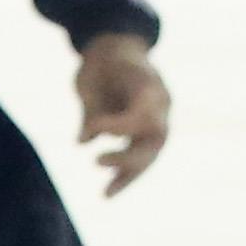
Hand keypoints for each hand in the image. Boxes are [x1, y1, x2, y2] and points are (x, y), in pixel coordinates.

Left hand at [73, 31, 168, 195]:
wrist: (117, 50)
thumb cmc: (102, 61)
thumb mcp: (90, 78)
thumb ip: (91, 108)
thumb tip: (85, 141)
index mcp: (150, 85)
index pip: (145, 113)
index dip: (121, 125)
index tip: (94, 126)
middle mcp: (160, 105)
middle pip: (155, 139)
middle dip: (130, 156)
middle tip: (97, 162)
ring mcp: (156, 118)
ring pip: (150, 153)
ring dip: (129, 175)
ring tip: (105, 195)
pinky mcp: (144, 131)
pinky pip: (140, 156)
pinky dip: (125, 174)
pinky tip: (108, 191)